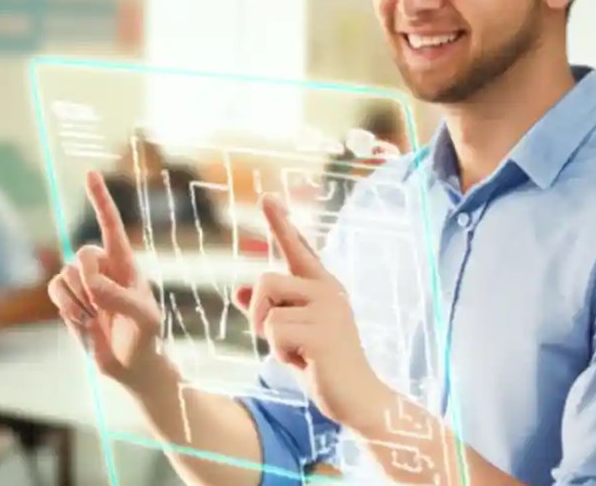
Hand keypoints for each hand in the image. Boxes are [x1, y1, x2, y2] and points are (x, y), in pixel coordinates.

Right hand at [48, 171, 165, 388]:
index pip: (111, 225)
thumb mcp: (144, 317)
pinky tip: (85, 322)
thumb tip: (91, 283)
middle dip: (90, 280)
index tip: (90, 173)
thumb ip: (120, 297)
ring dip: (80, 302)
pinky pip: (55, 291)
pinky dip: (68, 309)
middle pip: (82, 253)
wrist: (131, 364)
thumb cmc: (145, 336)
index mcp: (125, 263)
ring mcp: (83, 284)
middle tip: (106, 305)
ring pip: (65, 274)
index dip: (100, 200)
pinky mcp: (68, 300)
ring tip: (99, 318)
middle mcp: (102, 267)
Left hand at [234, 195, 388, 429]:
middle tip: (282, 341)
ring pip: (267, 311)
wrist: (358, 398)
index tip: (267, 197)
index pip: (297, 247)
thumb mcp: (291, 334)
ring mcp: (327, 308)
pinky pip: (274, 332)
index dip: (281, 222)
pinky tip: (306, 363)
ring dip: (271, 339)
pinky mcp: (321, 332)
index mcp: (322, 285)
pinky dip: (280, 354)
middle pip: (266, 282)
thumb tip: (237, 289)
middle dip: (259, 315)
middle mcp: (327, 289)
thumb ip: (267, 310)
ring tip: (298, 353)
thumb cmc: (324, 365)